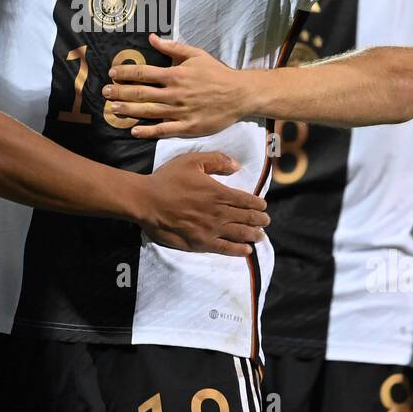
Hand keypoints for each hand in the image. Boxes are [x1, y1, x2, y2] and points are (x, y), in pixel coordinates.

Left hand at [102, 33, 246, 139]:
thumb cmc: (217, 73)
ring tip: (112, 109)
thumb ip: (173, 47)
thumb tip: (152, 38)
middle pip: (141, 93)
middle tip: (105, 92)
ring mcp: (180, 111)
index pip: (143, 72)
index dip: (125, 73)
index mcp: (175, 74)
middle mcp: (174, 93)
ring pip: (148, 111)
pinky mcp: (187, 127)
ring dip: (128, 110)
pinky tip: (133, 130)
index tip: (113, 73)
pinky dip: (147, 131)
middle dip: (120, 92)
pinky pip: (163, 130)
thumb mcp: (196, 54)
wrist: (240, 94)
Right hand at [138, 151, 268, 256]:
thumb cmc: (168, 179)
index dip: (258, 204)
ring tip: (260, 235)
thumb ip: (217, 160)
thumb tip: (237, 166)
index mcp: (218, 192)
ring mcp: (211, 230)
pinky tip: (247, 250)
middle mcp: (219, 213)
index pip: (246, 200)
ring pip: (240, 234)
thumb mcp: (192, 160)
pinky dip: (239, 250)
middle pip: (247, 218)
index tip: (263, 206)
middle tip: (266, 221)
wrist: (147, 201)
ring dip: (254, 235)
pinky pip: (225, 248)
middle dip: (260, 220)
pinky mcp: (201, 243)